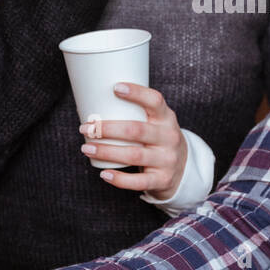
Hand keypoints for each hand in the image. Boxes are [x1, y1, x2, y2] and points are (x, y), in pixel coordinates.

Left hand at [80, 82, 188, 198]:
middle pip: (136, 130)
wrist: (183, 168)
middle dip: (107, 128)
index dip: (136, 93)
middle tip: (87, 128)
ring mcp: (167, 160)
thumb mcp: (156, 122)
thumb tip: (93, 101)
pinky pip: (139, 181)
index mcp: (166, 118)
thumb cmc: (158, 140)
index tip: (115, 87)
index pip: (155, 101)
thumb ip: (136, 113)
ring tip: (87, 148)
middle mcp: (169, 137)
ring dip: (106, 151)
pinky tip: (104, 174)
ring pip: (134, 155)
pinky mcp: (162, 179)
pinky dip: (119, 179)